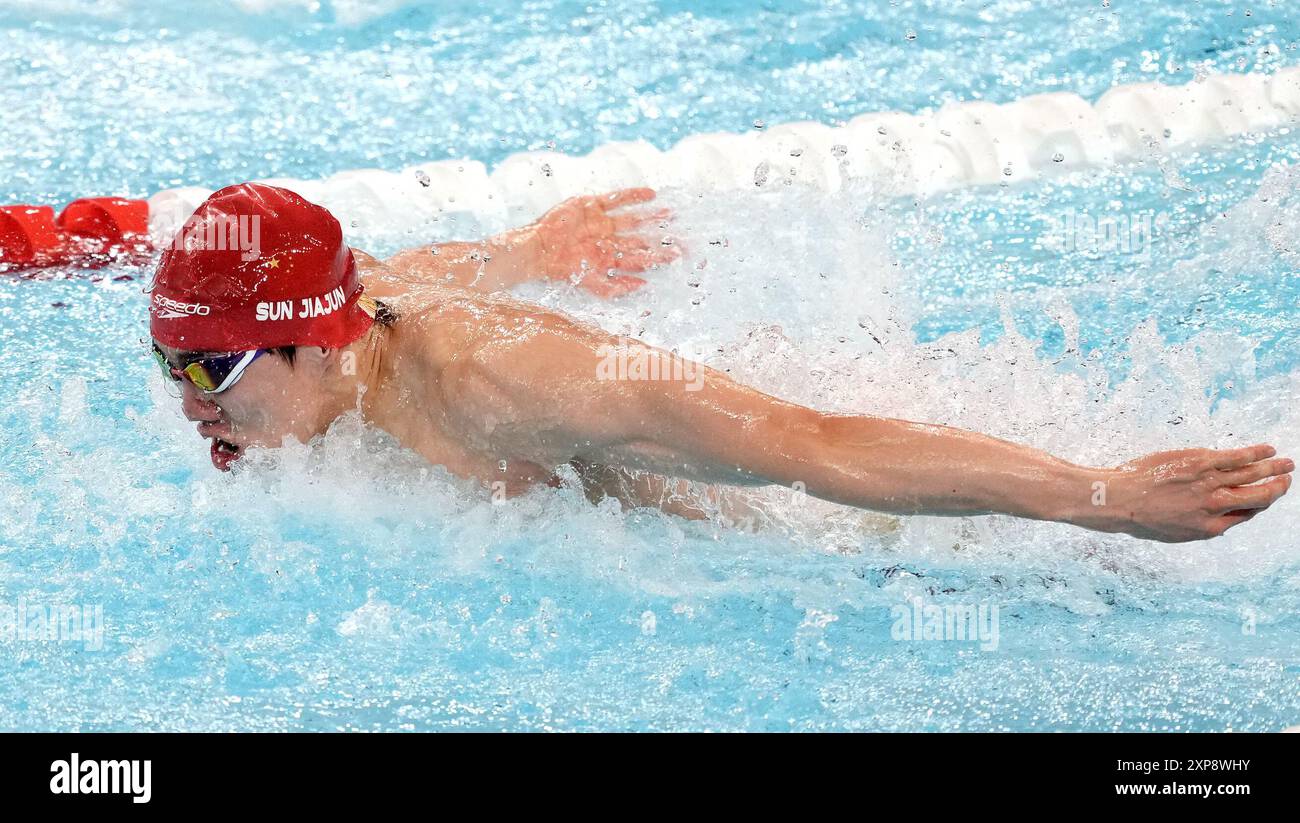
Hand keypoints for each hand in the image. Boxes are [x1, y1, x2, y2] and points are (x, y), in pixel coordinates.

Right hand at [530, 187, 680, 297]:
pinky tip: (651, 194)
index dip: (659, 257)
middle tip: (683, 236)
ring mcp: (601, 223)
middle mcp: (609, 240)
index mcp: (609, 259)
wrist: (538, 249)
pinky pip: (617, 199)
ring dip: (652, 216)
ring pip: (633, 219)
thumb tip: (643, 287)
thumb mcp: (589, 283)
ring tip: (671, 212)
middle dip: (661, 239)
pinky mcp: (592, 206)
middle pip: (641, 239)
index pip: (640, 258)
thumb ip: (615, 288)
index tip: (679, 256)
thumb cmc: (561, 269)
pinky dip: (633, 196)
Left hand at [1098, 444, 1292, 541]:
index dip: (1256, 507)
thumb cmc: (1139, 516)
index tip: (1262, 498)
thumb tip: (1218, 524)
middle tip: (1287, 480)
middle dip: (1276, 489)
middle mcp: (1216, 507)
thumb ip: (1199, 527)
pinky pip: (1238, 457)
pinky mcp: (1203, 463)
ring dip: (1274, 469)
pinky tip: (1268, 449)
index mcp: (1210, 528)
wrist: (1119, 500)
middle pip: (1258, 498)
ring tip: (1288, 464)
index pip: (1244, 516)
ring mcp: (1211, 484)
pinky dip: (1256, 453)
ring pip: (1252, 475)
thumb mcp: (1173, 534)